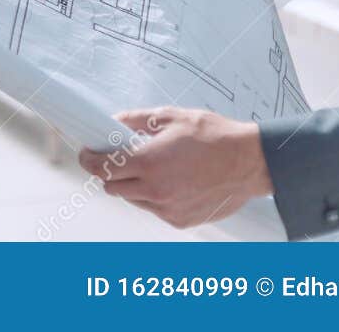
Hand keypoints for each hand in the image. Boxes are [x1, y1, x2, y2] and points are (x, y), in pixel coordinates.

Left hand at [78, 108, 272, 228]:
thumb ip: (139, 120)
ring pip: (133, 200)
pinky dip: (154, 197)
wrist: (251, 162)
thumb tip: (117, 120)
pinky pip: (155, 209)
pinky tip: (170, 182)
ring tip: (151, 169)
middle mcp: (155, 190)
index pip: (102, 169)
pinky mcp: (181, 220)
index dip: (89, 161)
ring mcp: (168, 208)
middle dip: (109, 173)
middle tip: (118, 160)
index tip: (87, 154)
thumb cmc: (215, 137)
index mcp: (148, 163)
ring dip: (133, 186)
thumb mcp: (172, 118)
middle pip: (112, 187)